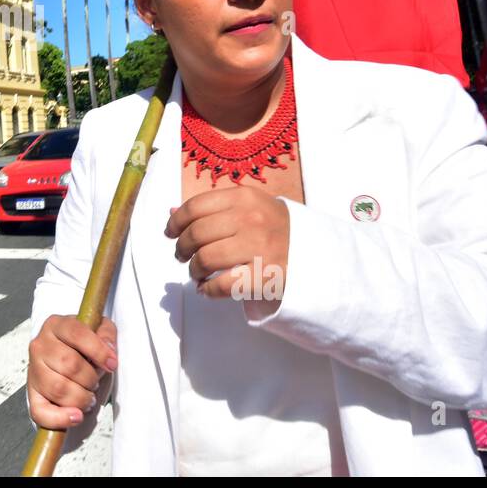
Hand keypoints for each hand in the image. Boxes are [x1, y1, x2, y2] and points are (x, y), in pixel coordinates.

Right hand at [26, 314, 116, 429]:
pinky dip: (61, 418)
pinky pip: (41, 412)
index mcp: (56, 325)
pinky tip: (76, 416)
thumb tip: (109, 351)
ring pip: (59, 389)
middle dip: (90, 378)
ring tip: (88, 397)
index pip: (77, 333)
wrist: (65, 360)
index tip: (112, 364)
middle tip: (95, 382)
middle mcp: (40, 345)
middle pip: (69, 364)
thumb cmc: (82, 347)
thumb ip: (106, 333)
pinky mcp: (32, 395)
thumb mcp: (98, 330)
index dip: (98, 350)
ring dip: (81, 398)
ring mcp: (33, 371)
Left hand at [165, 185, 290, 301]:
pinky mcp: (264, 276)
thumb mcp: (248, 207)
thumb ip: (212, 208)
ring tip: (197, 272)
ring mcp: (258, 248)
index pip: (195, 206)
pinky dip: (207, 290)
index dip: (176, 222)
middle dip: (182, 248)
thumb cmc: (274, 228)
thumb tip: (172, 214)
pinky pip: (221, 285)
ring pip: (205, 259)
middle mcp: (251, 219)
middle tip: (182, 256)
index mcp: (244, 197)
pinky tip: (207, 288)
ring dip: (193, 270)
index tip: (170, 233)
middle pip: (196, 234)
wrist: (316, 253)